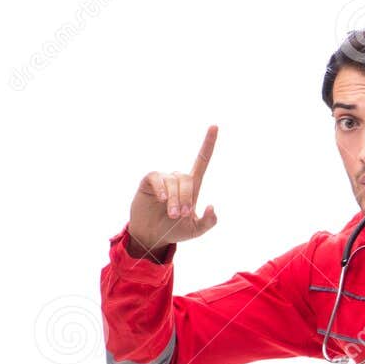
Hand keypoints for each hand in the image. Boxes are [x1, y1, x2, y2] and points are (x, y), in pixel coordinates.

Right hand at [128, 125, 218, 253]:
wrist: (153, 237)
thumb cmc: (175, 230)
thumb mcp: (196, 230)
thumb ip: (209, 222)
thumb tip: (212, 206)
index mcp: (192, 187)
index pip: (202, 161)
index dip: (208, 145)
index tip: (215, 126)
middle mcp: (178, 179)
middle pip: (187, 179)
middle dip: (186, 198)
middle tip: (181, 215)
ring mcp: (163, 179)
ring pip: (173, 182)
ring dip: (175, 199)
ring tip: (172, 214)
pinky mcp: (149, 181)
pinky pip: (157, 178)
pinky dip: (161, 188)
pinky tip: (162, 199)